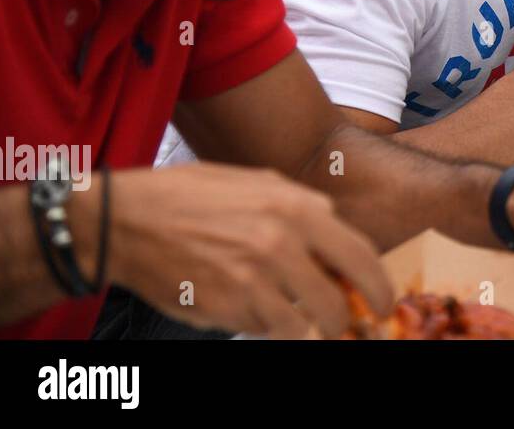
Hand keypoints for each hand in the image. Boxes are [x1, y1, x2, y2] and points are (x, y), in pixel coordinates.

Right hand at [104, 164, 393, 338]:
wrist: (128, 220)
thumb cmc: (194, 197)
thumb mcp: (259, 183)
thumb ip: (305, 207)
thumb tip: (339, 232)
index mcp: (296, 209)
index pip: (361, 257)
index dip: (381, 287)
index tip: (385, 303)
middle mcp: (280, 245)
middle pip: (336, 306)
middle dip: (344, 321)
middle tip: (342, 322)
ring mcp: (252, 281)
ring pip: (302, 327)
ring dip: (303, 326)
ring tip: (289, 311)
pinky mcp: (225, 309)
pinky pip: (263, 330)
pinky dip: (264, 325)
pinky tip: (249, 304)